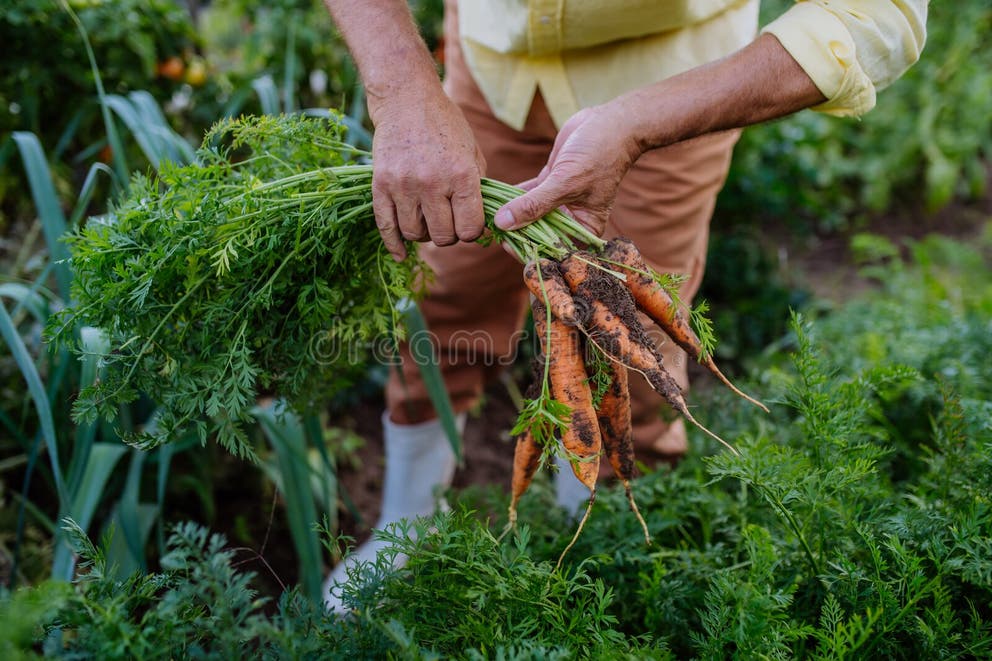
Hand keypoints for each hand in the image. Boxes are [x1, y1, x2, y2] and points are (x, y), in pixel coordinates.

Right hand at [370, 91, 486, 259]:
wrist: (406, 99)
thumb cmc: (445, 124)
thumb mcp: (472, 152)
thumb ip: (478, 188)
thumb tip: (483, 224)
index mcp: (461, 175)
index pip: (470, 228)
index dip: (473, 232)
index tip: (469, 224)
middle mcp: (432, 183)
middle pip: (443, 237)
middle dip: (449, 235)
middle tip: (449, 222)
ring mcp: (403, 185)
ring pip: (416, 234)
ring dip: (424, 234)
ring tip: (428, 220)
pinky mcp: (381, 185)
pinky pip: (386, 227)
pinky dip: (395, 245)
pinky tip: (401, 254)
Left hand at [493, 104, 641, 236]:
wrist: (611, 123)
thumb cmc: (599, 154)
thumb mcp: (566, 182)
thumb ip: (534, 205)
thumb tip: (503, 223)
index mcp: (584, 228)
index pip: (553, 249)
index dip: (529, 250)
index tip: (505, 244)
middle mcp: (572, 218)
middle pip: (538, 234)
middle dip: (515, 232)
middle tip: (489, 228)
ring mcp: (559, 201)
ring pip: (530, 214)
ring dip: (509, 213)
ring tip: (485, 213)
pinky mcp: (550, 183)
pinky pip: (526, 195)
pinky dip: (511, 196)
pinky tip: (492, 196)